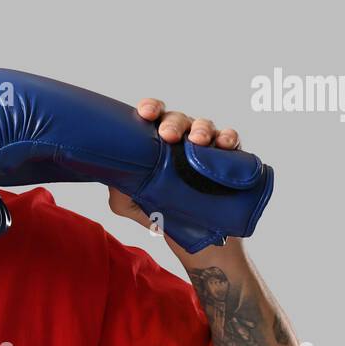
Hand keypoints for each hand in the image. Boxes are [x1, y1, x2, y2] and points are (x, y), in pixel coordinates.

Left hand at [107, 98, 242, 236]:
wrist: (189, 236)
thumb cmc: (157, 210)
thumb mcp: (128, 204)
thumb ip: (118, 189)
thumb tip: (114, 177)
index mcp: (155, 142)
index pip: (152, 117)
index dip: (150, 109)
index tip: (145, 114)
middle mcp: (179, 138)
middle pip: (177, 119)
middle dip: (173, 124)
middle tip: (168, 135)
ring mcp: (204, 146)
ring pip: (204, 126)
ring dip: (201, 129)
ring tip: (198, 141)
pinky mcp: (226, 158)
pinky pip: (230, 142)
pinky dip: (228, 139)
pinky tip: (224, 145)